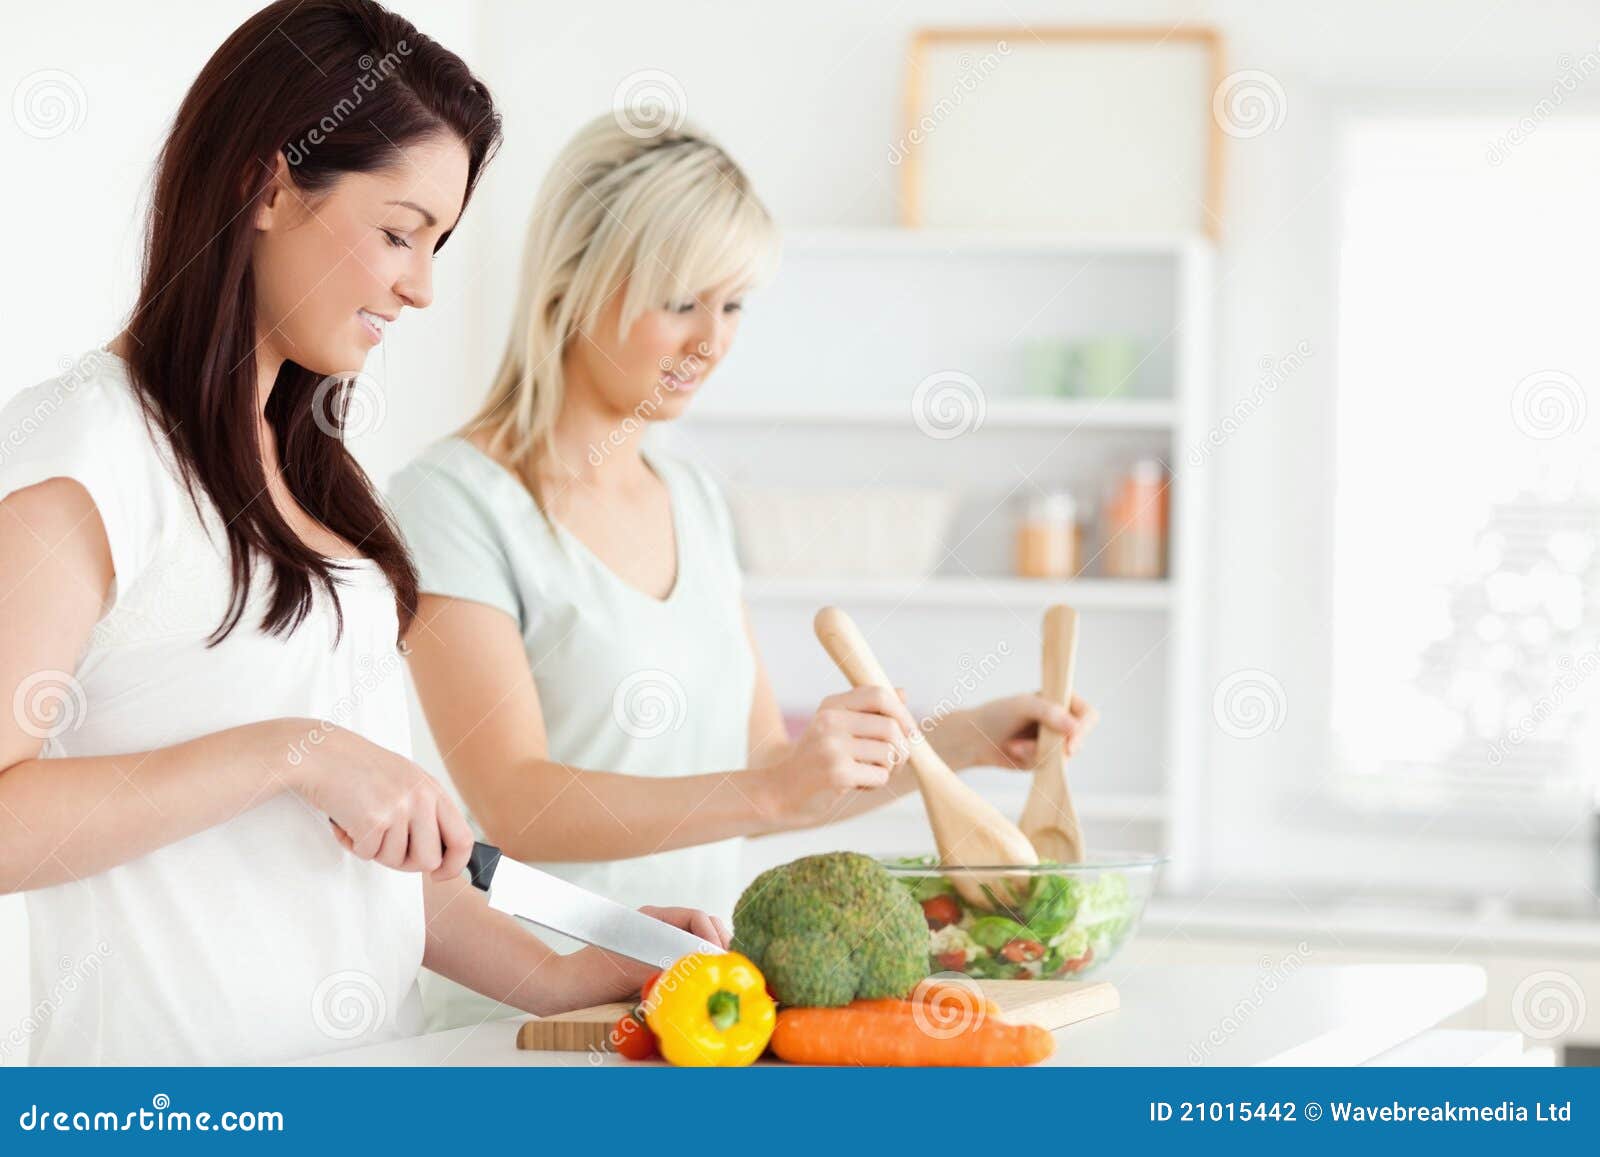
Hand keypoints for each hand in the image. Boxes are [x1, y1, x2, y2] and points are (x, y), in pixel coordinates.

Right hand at [279, 719, 474, 880]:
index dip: (454, 865)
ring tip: (362, 822)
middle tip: (384, 845)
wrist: (320, 754)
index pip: (463, 839)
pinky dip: (353, 844)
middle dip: (405, 863)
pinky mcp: (373, 819)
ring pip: (395, 860)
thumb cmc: (360, 771)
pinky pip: (368, 854)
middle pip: (429, 860)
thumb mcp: (405, 782)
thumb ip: (425, 812)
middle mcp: (421, 798)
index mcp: (433, 790)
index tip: (440, 875)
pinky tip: (346, 820)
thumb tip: (438, 856)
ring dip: (374, 850)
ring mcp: (399, 808)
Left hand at [599, 906, 732, 991]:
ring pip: (694, 943)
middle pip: (700, 926)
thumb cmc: (593, 977)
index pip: (696, 917)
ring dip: (707, 956)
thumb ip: (669, 965)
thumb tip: (701, 965)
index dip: (712, 935)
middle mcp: (657, 926)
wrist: (567, 987)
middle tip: (726, 966)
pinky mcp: (653, 962)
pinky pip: (683, 960)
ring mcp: (656, 943)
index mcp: (653, 918)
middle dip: (717, 943)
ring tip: (715, 974)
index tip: (720, 957)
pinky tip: (698, 982)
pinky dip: (695, 968)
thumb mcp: (635, 971)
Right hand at [758, 686, 917, 827]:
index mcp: (831, 705)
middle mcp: (830, 721)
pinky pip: (880, 776)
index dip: (902, 713)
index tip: (909, 732)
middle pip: (891, 727)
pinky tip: (857, 784)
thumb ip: (867, 710)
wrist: (779, 792)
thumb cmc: (814, 761)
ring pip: (889, 753)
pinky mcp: (837, 773)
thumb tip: (902, 693)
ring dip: (888, 769)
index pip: (879, 694)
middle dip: (901, 749)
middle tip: (892, 763)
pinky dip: (876, 784)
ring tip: (869, 773)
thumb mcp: (835, 727)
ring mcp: (832, 747)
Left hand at [926, 692, 1098, 770]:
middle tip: (1030, 748)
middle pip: (1078, 739)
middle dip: (1053, 746)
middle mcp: (1062, 721)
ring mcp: (1055, 741)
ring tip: (1014, 745)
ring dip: (1037, 753)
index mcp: (1061, 700)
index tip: (1070, 745)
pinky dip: (1031, 760)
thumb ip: (1049, 713)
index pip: (1087, 715)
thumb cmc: (998, 714)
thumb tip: (1075, 728)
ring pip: (1063, 756)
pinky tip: (1014, 750)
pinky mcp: (1046, 758)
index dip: (1082, 730)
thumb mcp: (1024, 706)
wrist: (976, 738)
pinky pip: (1050, 766)